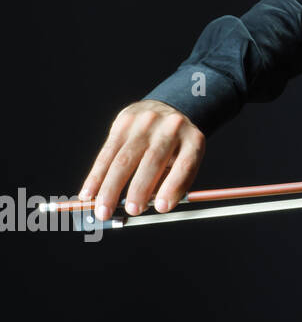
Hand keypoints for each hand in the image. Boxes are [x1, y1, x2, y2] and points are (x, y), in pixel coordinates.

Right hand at [79, 100, 205, 218]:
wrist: (165, 110)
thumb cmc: (175, 148)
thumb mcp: (184, 161)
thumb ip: (170, 183)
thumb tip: (146, 205)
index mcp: (193, 140)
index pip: (185, 164)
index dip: (173, 187)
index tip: (161, 208)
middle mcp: (171, 128)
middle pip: (153, 160)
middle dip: (139, 189)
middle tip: (132, 211)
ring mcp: (146, 123)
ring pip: (124, 159)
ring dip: (110, 188)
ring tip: (103, 211)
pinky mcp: (123, 123)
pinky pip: (106, 153)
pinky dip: (95, 177)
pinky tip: (88, 194)